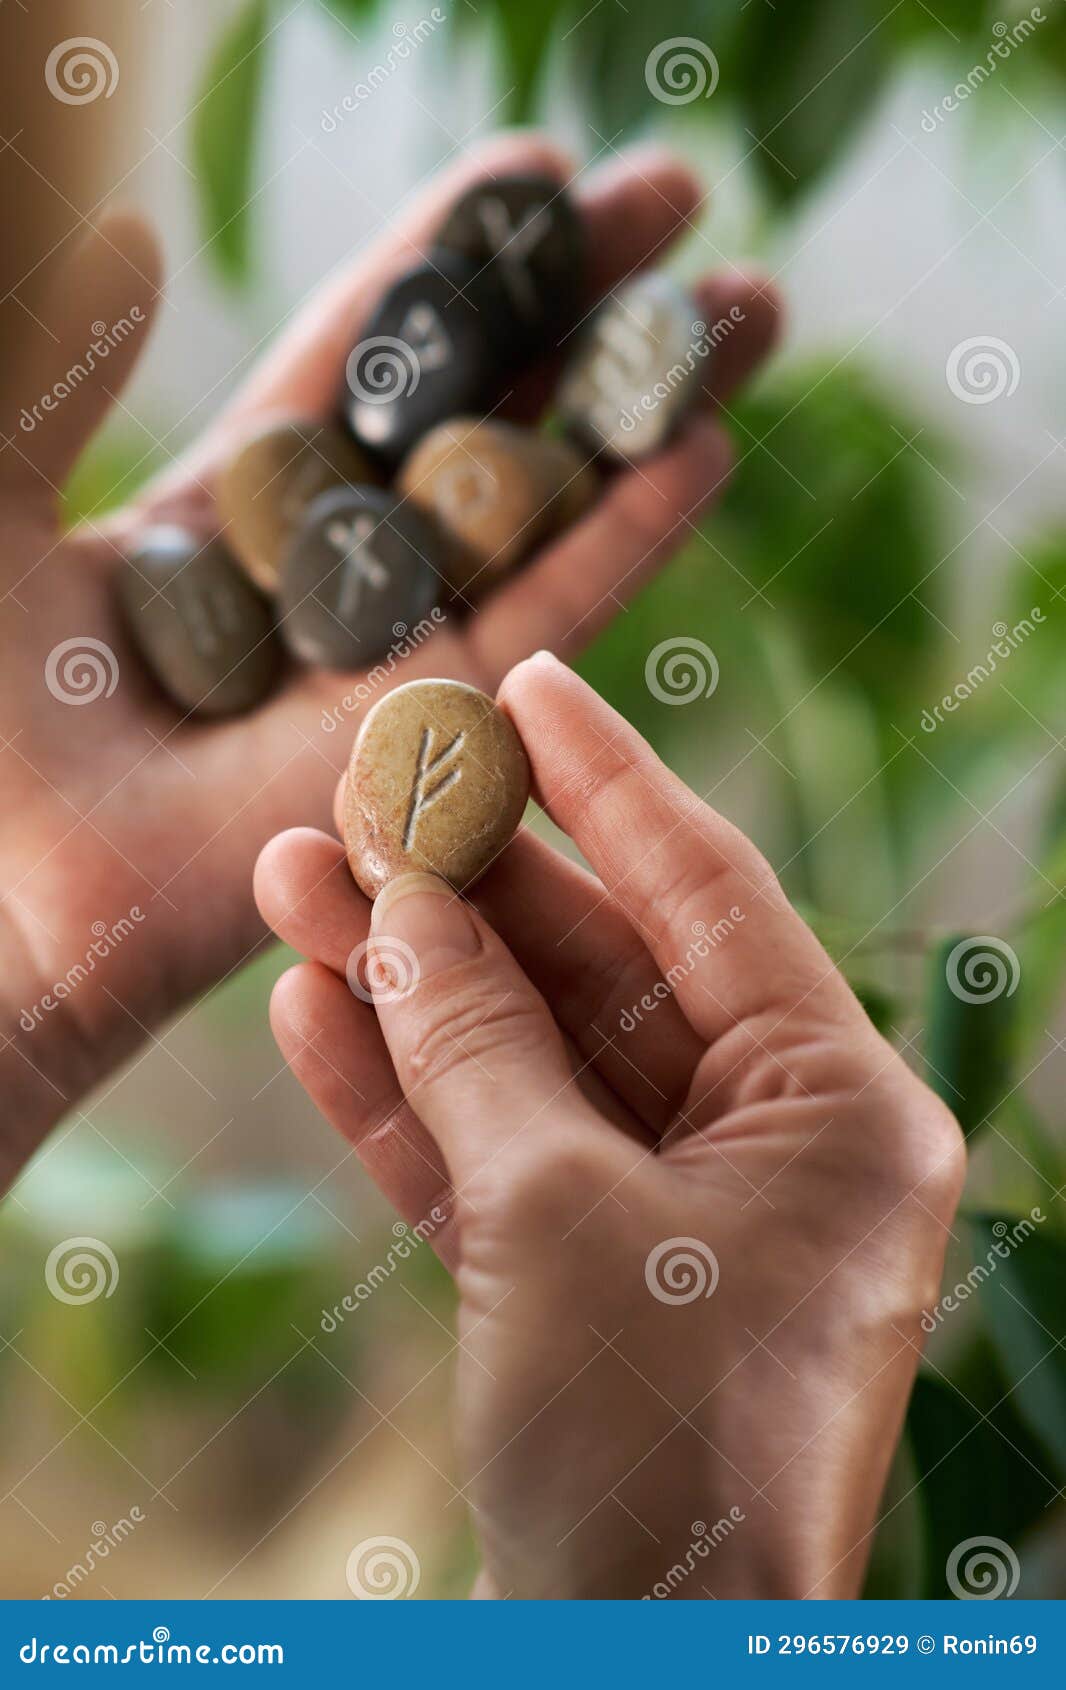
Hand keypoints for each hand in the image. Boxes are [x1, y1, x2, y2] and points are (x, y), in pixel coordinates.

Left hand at [0, 134, 778, 1184]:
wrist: (17, 892)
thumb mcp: (8, 505)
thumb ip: (65, 376)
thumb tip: (142, 240)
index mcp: (244, 504)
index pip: (370, 352)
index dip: (451, 259)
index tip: (539, 169)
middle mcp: (341, 572)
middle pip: (488, 409)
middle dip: (587, 309)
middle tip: (685, 201)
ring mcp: (400, 652)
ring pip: (547, 505)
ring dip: (648, 405)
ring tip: (751, 303)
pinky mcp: (439, 734)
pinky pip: (547, 622)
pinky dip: (625, 540)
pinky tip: (706, 448)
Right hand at [253, 653, 965, 1599]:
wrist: (637, 1675)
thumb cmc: (650, 1448)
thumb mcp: (556, 1213)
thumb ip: (478, 1045)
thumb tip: (405, 908)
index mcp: (836, 1111)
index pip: (711, 896)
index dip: (608, 782)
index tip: (527, 685)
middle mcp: (774, 1149)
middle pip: (603, 973)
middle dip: (469, 892)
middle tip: (360, 796)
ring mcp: (682, 1217)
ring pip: (533, 1061)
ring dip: (414, 984)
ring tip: (296, 884)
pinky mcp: (596, 1283)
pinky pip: (502, 1157)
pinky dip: (412, 1097)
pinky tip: (316, 1009)